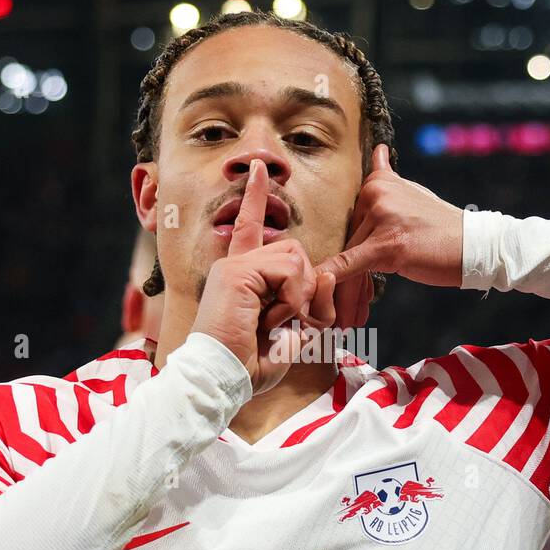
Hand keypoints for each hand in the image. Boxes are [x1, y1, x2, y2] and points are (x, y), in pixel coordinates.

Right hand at [191, 158, 336, 392]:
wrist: (220, 380)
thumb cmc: (248, 365)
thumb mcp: (291, 336)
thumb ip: (311, 307)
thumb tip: (328, 275)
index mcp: (242, 276)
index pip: (251, 228)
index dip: (257, 198)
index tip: (259, 169)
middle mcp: (235, 264)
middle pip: (295, 251)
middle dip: (307, 288)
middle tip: (289, 320)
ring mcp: (234, 266)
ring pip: (296, 258)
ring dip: (299, 296)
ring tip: (276, 321)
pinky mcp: (237, 272)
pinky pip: (288, 270)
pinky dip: (292, 298)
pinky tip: (273, 317)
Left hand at [317, 144, 464, 328]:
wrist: (476, 245)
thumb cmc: (441, 227)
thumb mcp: (412, 192)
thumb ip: (388, 179)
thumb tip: (377, 150)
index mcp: (377, 182)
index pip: (351, 223)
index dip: (349, 254)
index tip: (345, 281)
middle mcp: (375, 194)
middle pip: (349, 243)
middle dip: (346, 279)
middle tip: (346, 312)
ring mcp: (381, 217)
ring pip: (349, 259)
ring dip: (347, 293)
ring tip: (348, 319)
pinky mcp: (386, 244)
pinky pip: (351, 265)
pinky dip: (334, 281)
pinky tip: (318, 295)